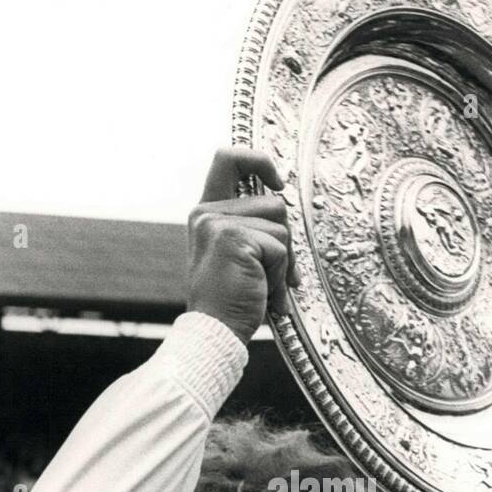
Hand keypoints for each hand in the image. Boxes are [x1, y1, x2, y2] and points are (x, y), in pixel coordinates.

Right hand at [187, 147, 298, 343]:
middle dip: (285, 241)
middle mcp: (207, 212)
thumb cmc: (230, 301)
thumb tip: (285, 205)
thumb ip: (253, 227)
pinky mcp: (234, 237)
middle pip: (274, 202)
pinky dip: (280, 275)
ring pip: (281, 225)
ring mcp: (218, 223)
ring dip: (283, 262)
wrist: (214, 333)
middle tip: (277, 275)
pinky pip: (280, 247)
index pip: (229, 159)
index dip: (259, 160)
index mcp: (206, 212)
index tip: (277, 182)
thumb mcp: (239, 256)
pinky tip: (265, 294)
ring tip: (264, 287)